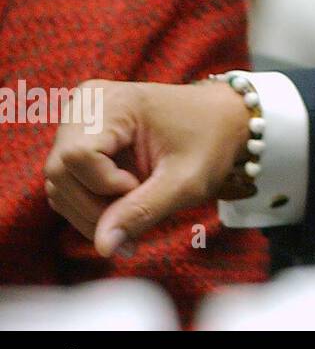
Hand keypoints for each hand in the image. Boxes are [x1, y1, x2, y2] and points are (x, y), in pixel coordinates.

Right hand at [44, 78, 251, 257]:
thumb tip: (102, 246)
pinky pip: (66, 178)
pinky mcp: (80, 131)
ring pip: (59, 180)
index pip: (78, 157)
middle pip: (61, 172)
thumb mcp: (186, 181)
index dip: (105, 187)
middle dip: (95, 208)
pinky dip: (90, 201)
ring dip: (91, 209)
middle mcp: (88, 101)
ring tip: (134, 214)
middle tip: (137, 218)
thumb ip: (143, 212)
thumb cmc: (210, 142)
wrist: (222, 119)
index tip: (144, 187)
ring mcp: (80, 115)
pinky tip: (123, 206)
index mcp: (115, 102)